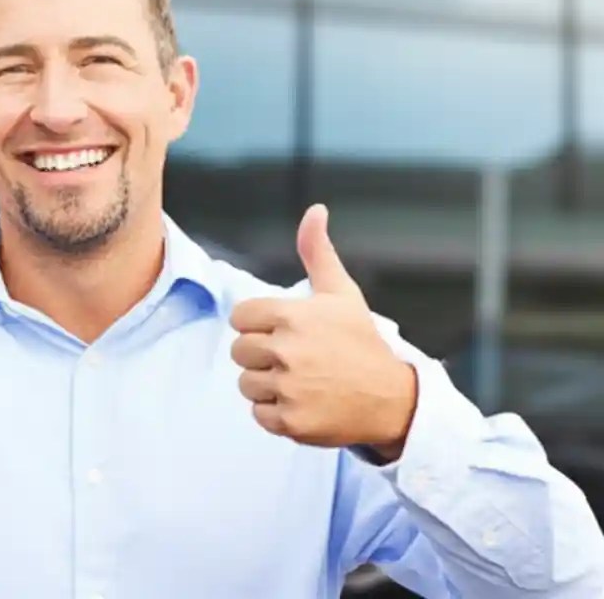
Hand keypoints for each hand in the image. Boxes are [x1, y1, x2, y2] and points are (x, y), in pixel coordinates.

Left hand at [229, 204, 417, 460]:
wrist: (392, 399)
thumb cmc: (361, 342)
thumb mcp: (340, 293)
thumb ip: (317, 251)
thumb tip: (314, 210)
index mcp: (293, 316)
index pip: (241, 318)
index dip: (259, 325)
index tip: (286, 332)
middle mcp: (288, 350)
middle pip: (239, 351)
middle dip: (262, 355)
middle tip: (296, 359)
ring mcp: (289, 388)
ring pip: (246, 383)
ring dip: (268, 385)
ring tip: (301, 381)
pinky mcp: (290, 421)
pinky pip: (258, 414)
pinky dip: (276, 413)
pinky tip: (303, 403)